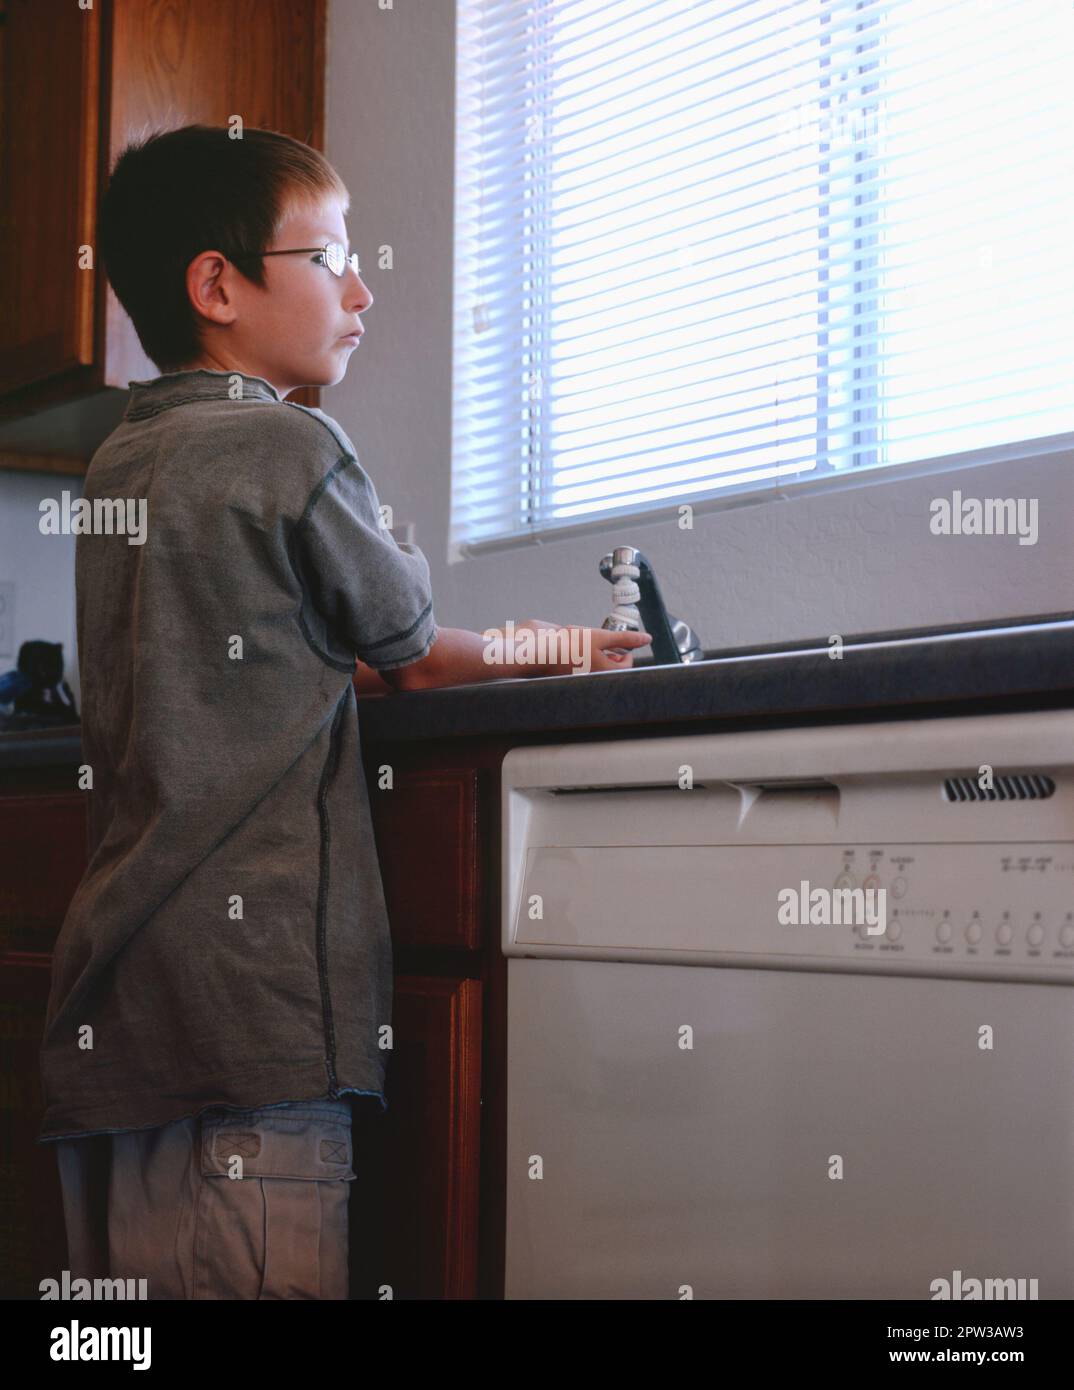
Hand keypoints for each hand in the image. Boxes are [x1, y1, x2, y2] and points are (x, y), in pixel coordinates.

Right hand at [515, 618, 651, 675]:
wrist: (536, 650)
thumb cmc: (567, 646)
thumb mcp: (600, 636)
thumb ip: (625, 638)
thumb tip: (647, 639)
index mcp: (605, 672)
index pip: (626, 664)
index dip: (626, 649)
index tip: (619, 640)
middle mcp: (594, 676)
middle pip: (610, 662)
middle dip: (606, 647)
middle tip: (599, 638)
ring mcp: (581, 674)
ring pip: (595, 658)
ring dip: (591, 645)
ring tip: (581, 637)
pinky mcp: (568, 669)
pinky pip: (580, 659)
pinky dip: (578, 648)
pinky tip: (568, 640)